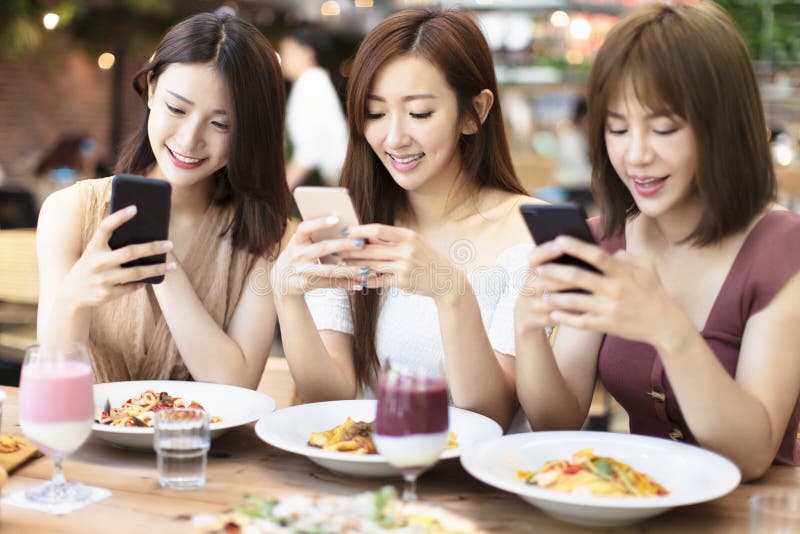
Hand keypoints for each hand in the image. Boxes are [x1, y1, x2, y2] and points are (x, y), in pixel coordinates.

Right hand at [58, 206, 174, 308]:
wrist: (71, 294)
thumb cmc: (90, 266)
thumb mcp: (94, 252)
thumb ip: (110, 242)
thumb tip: (141, 231)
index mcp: (94, 247)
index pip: (105, 227)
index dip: (119, 217)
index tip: (135, 208)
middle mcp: (97, 262)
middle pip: (130, 252)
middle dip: (153, 247)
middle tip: (170, 244)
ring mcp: (102, 279)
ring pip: (136, 273)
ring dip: (157, 269)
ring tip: (172, 265)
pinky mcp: (107, 294)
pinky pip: (132, 286)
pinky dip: (143, 282)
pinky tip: (154, 278)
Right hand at [271, 216, 373, 295]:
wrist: (281, 280)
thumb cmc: (299, 254)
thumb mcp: (301, 243)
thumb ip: (317, 235)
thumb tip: (346, 226)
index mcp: (297, 240)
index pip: (306, 228)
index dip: (319, 222)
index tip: (336, 218)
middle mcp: (298, 254)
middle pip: (322, 248)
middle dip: (343, 245)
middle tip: (361, 243)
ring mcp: (302, 271)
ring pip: (329, 270)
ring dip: (349, 270)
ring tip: (367, 269)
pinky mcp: (307, 284)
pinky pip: (330, 283)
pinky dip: (346, 284)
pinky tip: (360, 283)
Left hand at [339, 224, 465, 300]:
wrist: (446, 280)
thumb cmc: (426, 258)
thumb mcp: (414, 243)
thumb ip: (392, 239)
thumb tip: (366, 236)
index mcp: (408, 236)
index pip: (378, 230)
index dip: (359, 230)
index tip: (346, 231)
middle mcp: (406, 250)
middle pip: (371, 249)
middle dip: (351, 250)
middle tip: (337, 249)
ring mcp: (404, 267)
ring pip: (372, 265)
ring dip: (355, 265)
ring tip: (343, 263)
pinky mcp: (402, 282)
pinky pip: (379, 280)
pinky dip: (367, 280)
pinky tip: (357, 278)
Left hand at [528, 236, 683, 344]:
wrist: (666, 325)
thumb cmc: (653, 292)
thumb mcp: (647, 268)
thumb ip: (627, 256)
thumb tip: (608, 251)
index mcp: (623, 272)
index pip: (596, 255)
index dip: (576, 246)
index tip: (558, 240)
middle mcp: (615, 289)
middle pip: (578, 277)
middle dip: (555, 272)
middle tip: (538, 268)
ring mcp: (610, 309)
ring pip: (574, 301)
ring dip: (554, 297)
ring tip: (540, 292)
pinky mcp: (607, 325)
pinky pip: (580, 322)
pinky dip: (564, 318)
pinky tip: (552, 314)